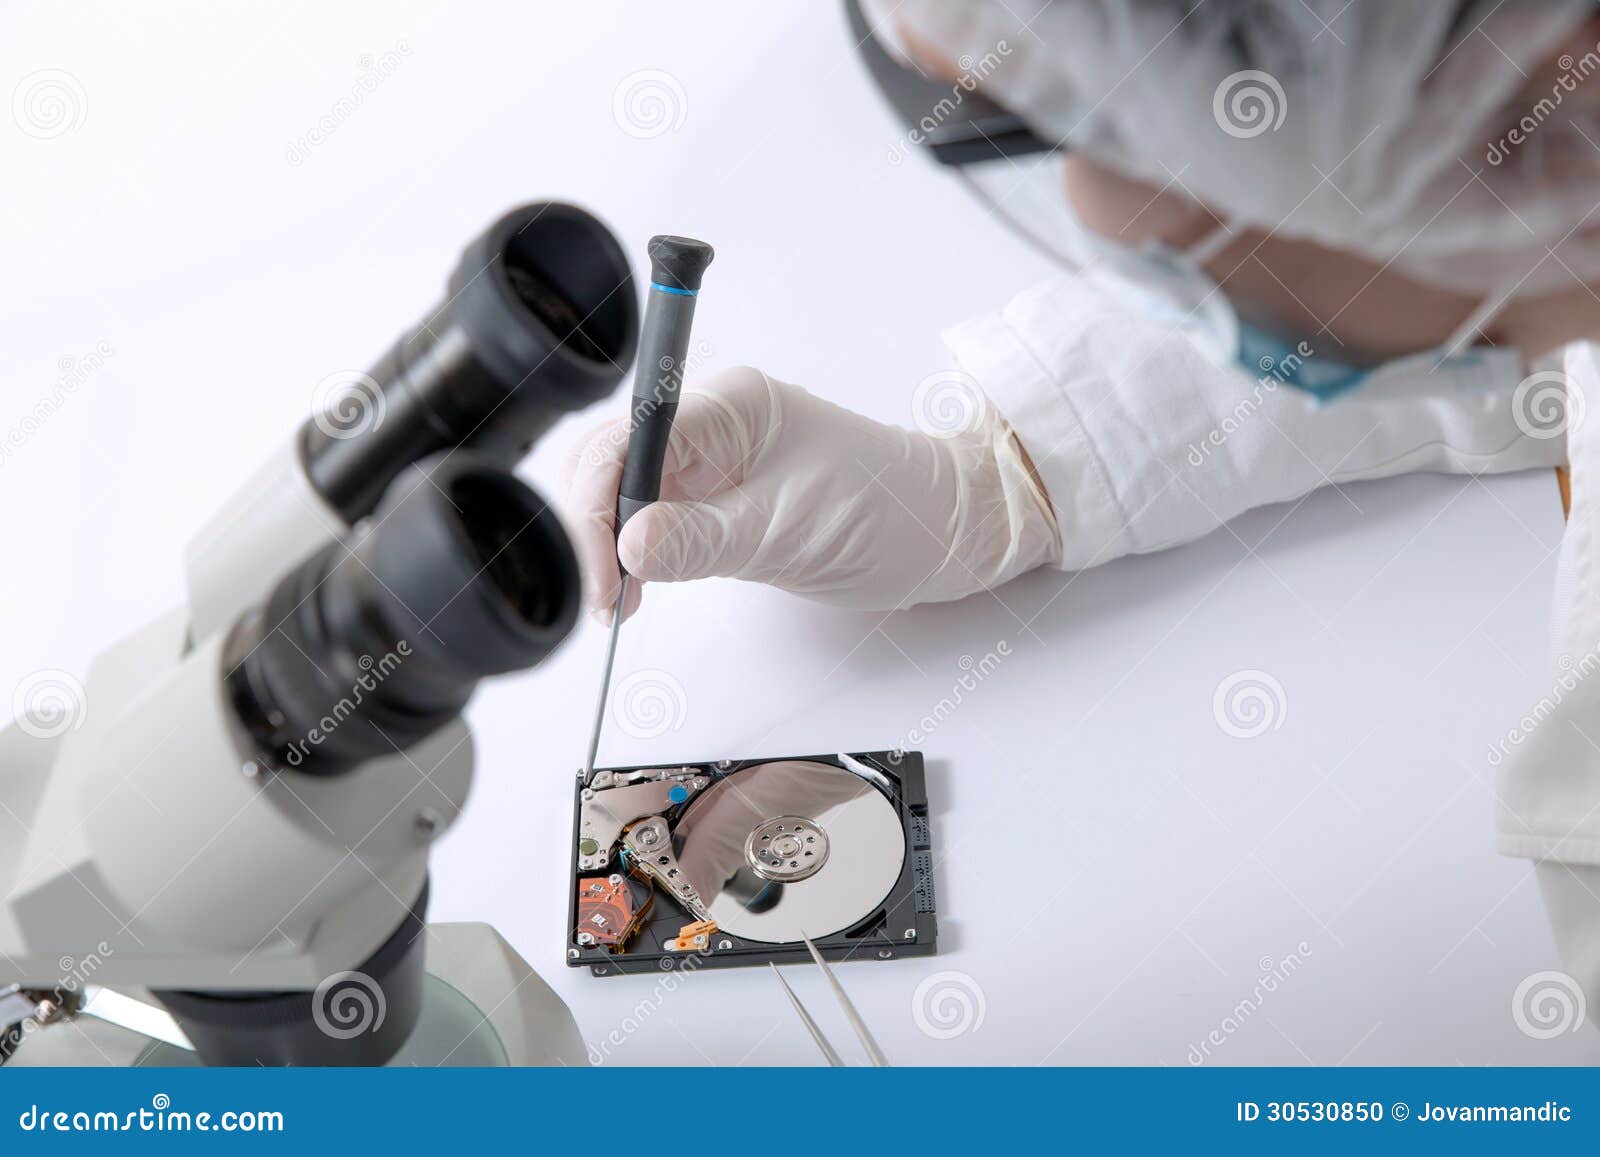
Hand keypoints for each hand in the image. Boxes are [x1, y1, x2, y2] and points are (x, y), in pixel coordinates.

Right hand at [561, 365, 1058, 618]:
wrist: (946, 531)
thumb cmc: (891, 512)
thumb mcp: (790, 532)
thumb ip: (703, 540)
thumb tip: (627, 546)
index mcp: (730, 405)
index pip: (629, 439)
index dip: (599, 506)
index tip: (606, 575)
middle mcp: (713, 424)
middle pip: (614, 461)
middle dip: (596, 529)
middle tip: (609, 600)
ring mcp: (714, 462)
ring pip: (628, 494)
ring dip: (612, 547)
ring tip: (621, 603)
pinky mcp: (720, 501)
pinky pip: (658, 520)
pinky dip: (637, 556)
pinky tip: (637, 589)